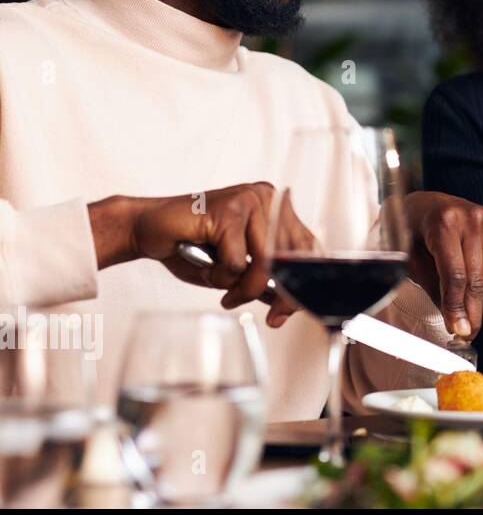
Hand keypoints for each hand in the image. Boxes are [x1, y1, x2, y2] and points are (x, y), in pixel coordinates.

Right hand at [89, 184, 303, 327]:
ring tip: (227, 293)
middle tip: (270, 317)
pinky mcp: (229, 210)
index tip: (288, 311)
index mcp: (276, 206)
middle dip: (280, 295)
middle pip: (290, 257)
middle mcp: (268, 198)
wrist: (146, 228)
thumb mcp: (236, 268)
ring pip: (265, 263)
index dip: (303, 282)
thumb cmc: (191, 247)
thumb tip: (289, 302)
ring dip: (245, 289)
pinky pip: (236, 261)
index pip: (306, 247)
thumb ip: (264, 278)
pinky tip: (206, 268)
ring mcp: (250, 200)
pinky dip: (220, 277)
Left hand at [404, 191, 482, 339]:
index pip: (455, 276)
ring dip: (477, 300)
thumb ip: (431, 285)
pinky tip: (467, 284)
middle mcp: (471, 218)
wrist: (422, 202)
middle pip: (476, 280)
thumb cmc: (410, 230)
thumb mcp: (409, 256)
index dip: (456, 307)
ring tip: (461, 309)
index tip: (458, 331)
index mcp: (444, 222)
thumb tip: (454, 319)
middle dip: (471, 312)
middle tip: (466, 335)